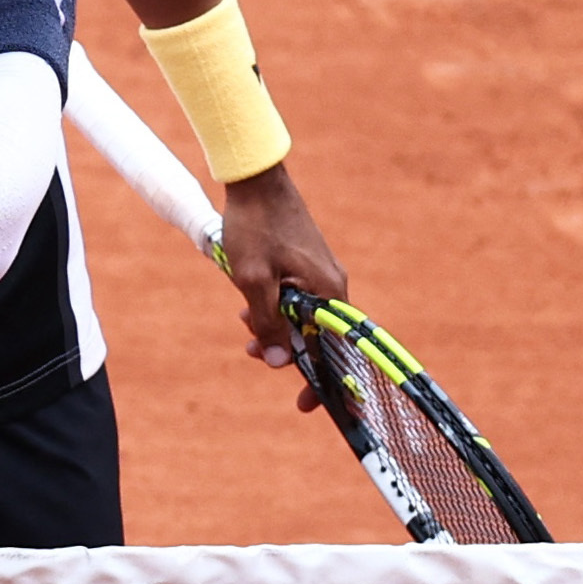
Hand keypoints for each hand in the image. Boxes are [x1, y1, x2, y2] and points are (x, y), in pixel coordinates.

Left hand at [220, 163, 345, 411]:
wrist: (256, 179)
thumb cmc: (254, 227)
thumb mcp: (253, 280)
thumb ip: (268, 324)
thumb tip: (281, 364)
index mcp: (329, 293)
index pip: (337, 351)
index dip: (324, 383)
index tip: (305, 404)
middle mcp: (333, 287)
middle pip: (317, 337)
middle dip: (287, 352)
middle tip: (255, 356)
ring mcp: (321, 275)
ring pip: (302, 318)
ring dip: (275, 329)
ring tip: (245, 330)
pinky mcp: (307, 265)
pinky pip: (295, 299)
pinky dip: (274, 309)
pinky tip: (246, 308)